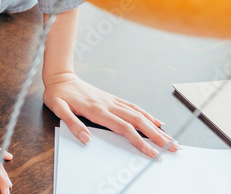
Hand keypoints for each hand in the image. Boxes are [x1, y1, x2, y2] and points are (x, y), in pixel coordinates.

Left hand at [42, 72, 175, 157]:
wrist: (60, 77)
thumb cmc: (58, 94)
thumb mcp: (58, 109)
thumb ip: (72, 124)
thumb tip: (87, 139)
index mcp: (97, 110)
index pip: (124, 129)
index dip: (140, 142)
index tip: (152, 153)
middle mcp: (108, 105)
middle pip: (138, 122)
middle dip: (157, 136)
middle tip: (172, 147)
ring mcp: (112, 101)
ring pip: (138, 114)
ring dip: (155, 126)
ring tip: (169, 137)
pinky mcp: (111, 98)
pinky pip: (132, 106)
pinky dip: (146, 114)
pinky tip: (155, 120)